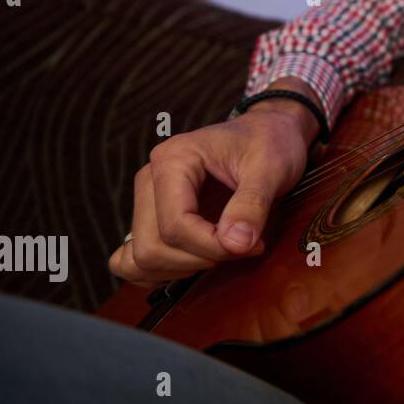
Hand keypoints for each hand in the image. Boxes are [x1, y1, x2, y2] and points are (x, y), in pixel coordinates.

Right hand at [108, 80, 320, 286]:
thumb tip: (235, 244)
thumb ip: (252, 205)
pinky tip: (199, 259)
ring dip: (182, 268)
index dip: (210, 246)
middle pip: (152, 246)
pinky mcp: (152, 217)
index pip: (175, 224)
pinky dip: (162, 271)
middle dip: (200, 258)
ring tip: (224, 250)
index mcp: (172, 160)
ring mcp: (147, 200)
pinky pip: (133, 260)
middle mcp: (150, 179)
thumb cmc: (270, 143)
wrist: (270, 132)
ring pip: (139, 258)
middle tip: (241, 246)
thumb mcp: (271, 169)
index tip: (250, 245)